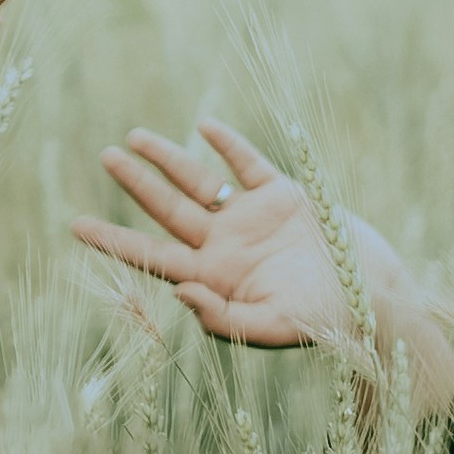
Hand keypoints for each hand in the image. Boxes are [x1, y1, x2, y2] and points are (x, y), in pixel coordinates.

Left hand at [76, 121, 453, 411]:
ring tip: (133, 137)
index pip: (152, 258)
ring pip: (200, 182)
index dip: (114, 242)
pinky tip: (205, 125)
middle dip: (136, 185)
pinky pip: (248, 165)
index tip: (76, 226)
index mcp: (215, 280)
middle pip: (168, 212)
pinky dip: (227, 145)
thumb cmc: (325, 323)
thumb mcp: (272, 329)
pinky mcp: (284, 198)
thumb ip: (223, 316)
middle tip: (104, 157)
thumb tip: (176, 291)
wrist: (376, 299)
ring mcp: (253, 220)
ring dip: (169, 159)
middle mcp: (225, 248)